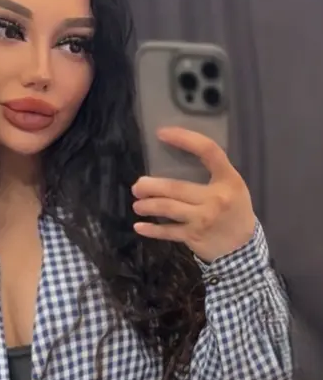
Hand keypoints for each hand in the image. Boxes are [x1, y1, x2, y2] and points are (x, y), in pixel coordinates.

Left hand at [132, 128, 255, 262]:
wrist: (242, 246)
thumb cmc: (234, 209)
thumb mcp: (233, 186)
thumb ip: (213, 173)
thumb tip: (175, 161)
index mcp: (228, 179)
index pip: (208, 151)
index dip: (185, 139)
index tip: (162, 133)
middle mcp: (216, 198)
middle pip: (176, 187)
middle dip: (151, 186)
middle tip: (137, 186)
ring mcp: (203, 219)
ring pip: (167, 208)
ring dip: (148, 205)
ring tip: (137, 204)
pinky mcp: (194, 236)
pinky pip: (168, 232)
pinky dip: (152, 230)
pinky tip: (139, 227)